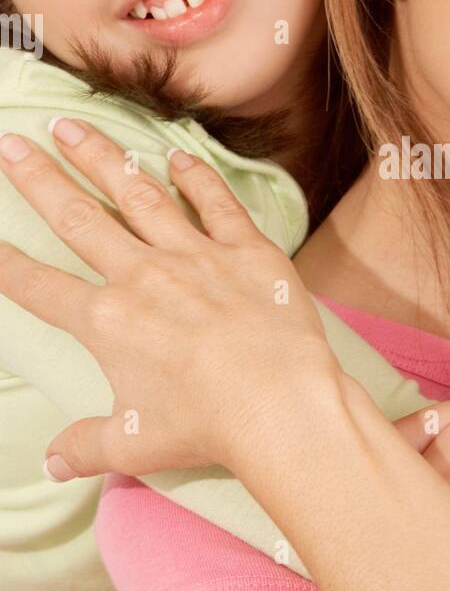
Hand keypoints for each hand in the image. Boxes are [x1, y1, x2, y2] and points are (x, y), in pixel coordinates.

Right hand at [0, 121, 340, 478]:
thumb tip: (53, 463)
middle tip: (10, 142)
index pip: (39, 286)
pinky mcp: (245, 250)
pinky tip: (177, 154)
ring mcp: (194, 257)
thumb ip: (87, 446)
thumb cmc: (207, 428)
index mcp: (107, 323)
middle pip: (77, 218)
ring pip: (138, 194)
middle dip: (38, 177)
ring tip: (71, 126)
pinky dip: (196, 177)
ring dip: (101, 157)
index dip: (5, 261)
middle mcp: (142, 277)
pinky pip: (216, 204)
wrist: (281, 402)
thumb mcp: (134, 445)